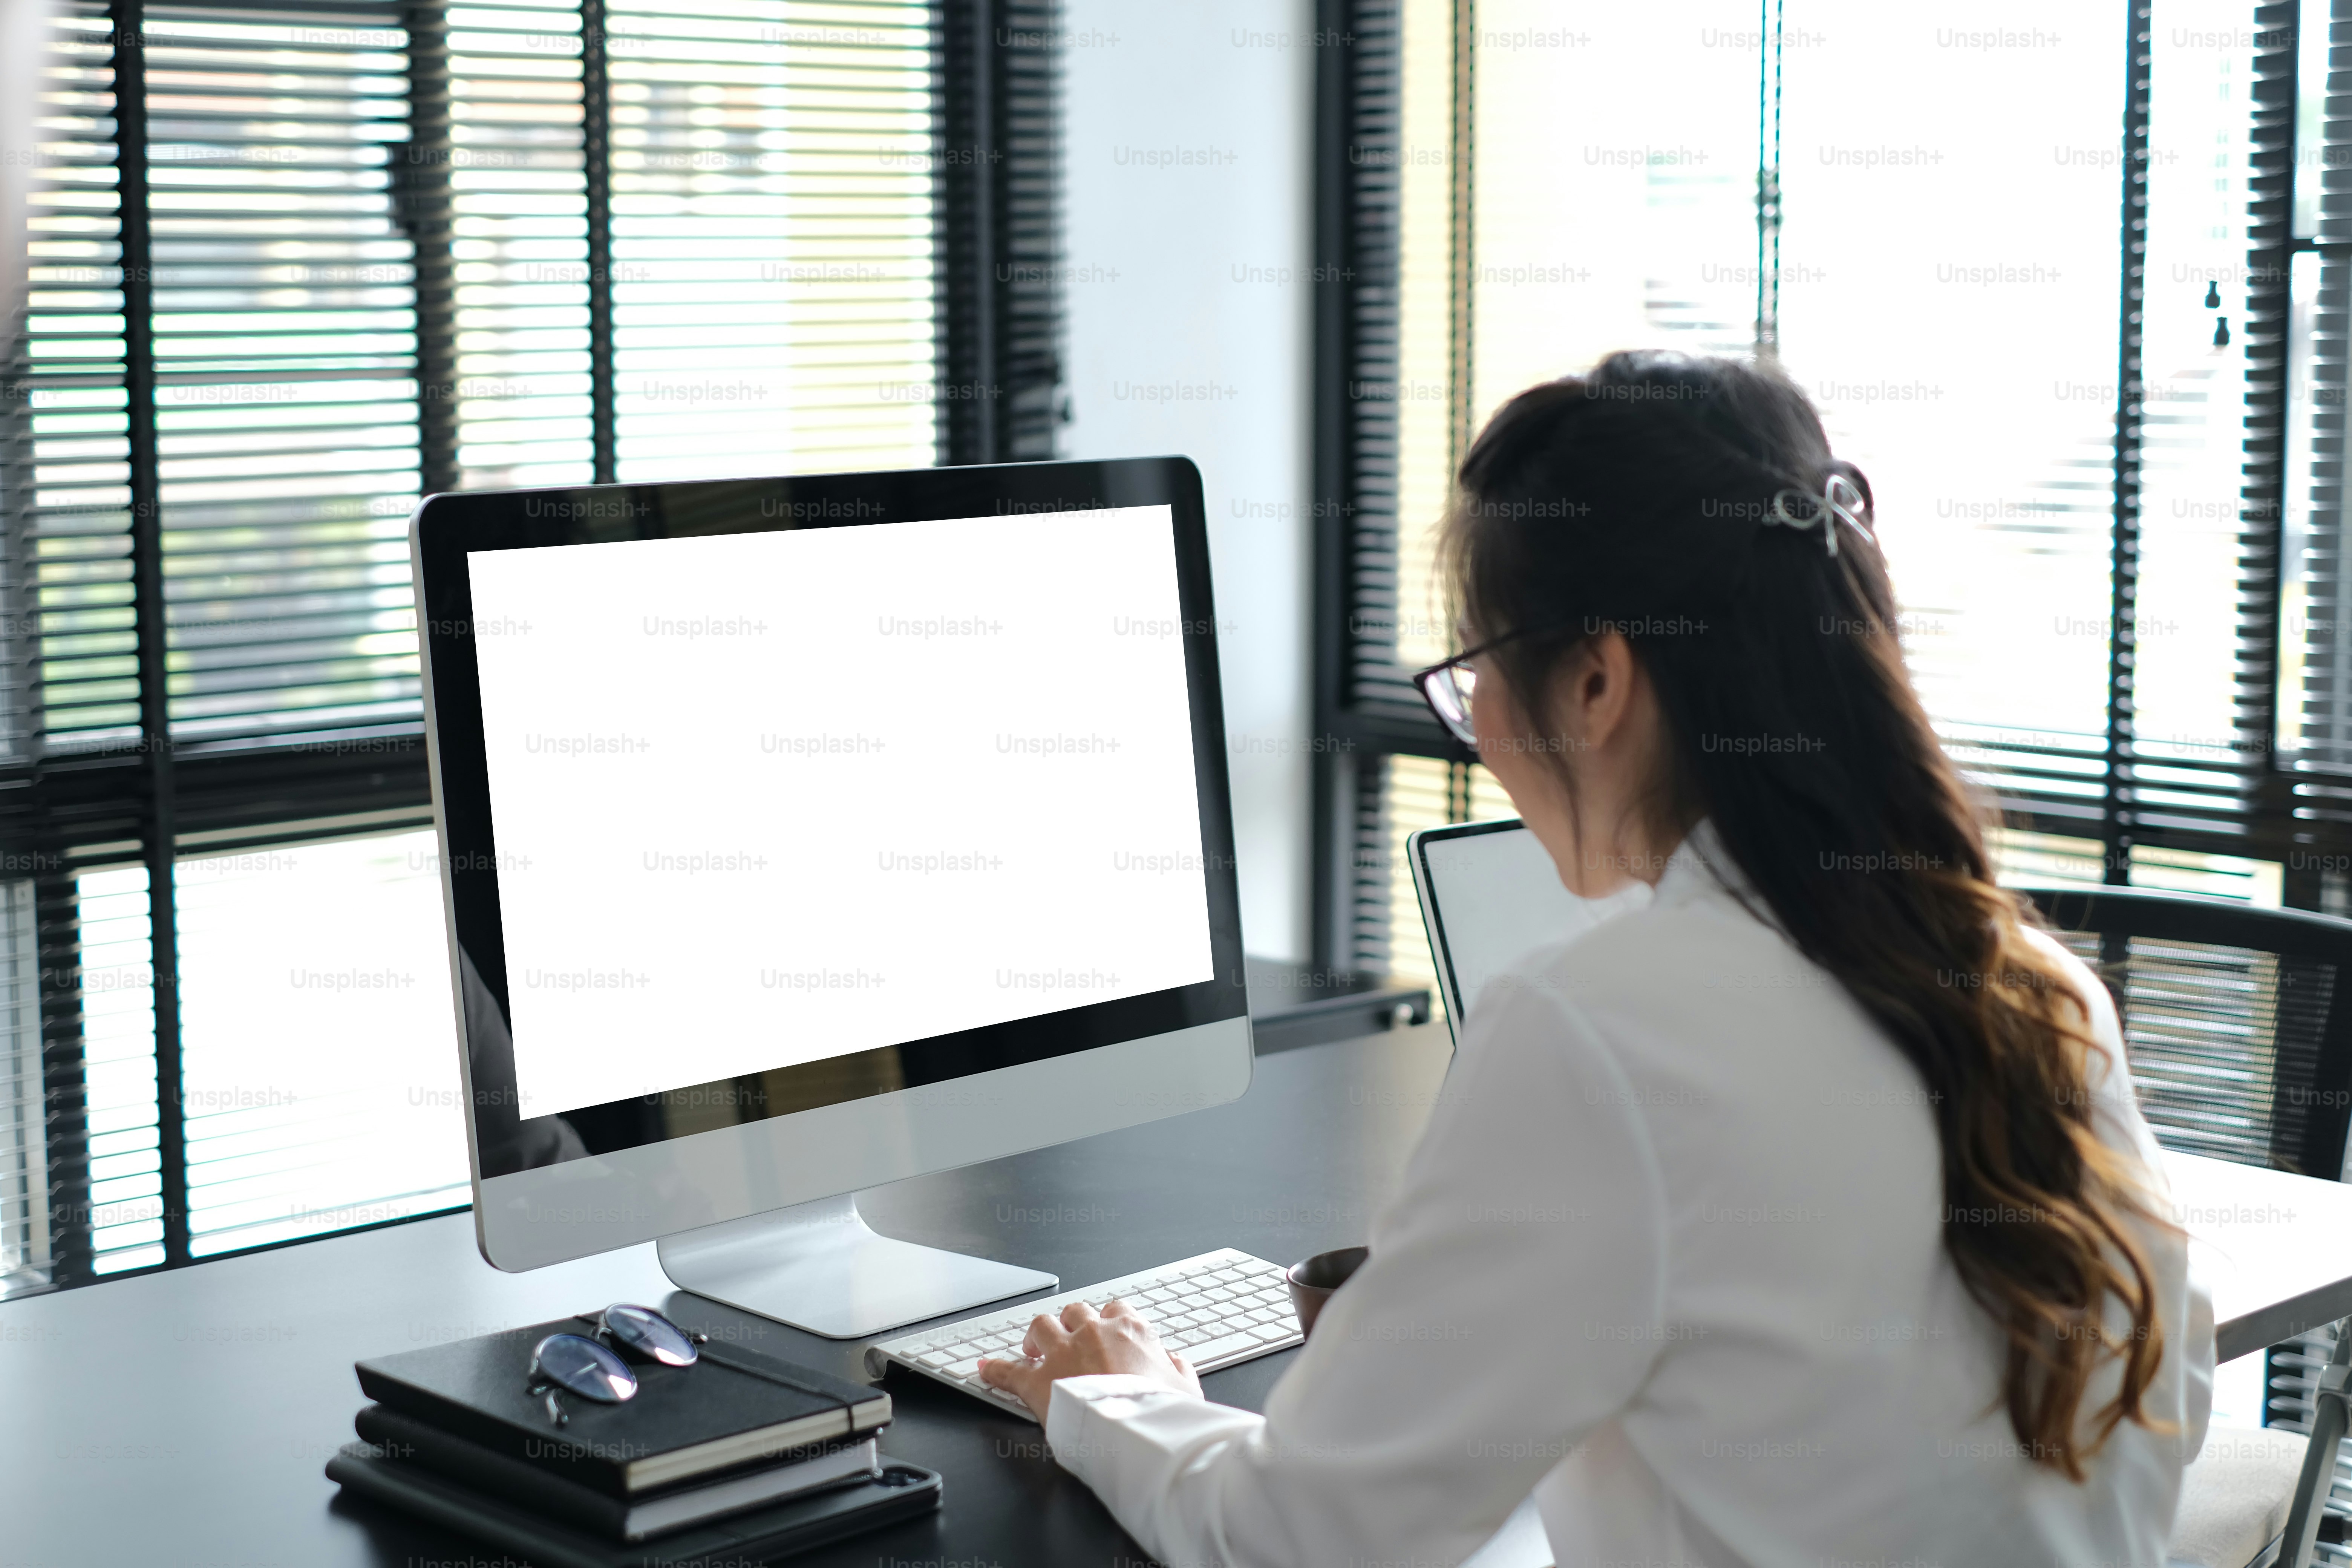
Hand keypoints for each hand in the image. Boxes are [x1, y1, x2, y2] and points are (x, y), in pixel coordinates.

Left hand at [977, 1298, 1202, 1423]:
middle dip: (1071, 1323)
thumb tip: (1172, 1360)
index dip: (1108, 1321)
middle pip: (1076, 1312)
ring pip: (1042, 1326)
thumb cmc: (1163, 1413)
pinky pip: (1008, 1370)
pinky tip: (985, 1369)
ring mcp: (1063, 1354)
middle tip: (1068, 1338)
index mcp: (1131, 1331)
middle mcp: (1093, 1333)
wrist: (1138, 1434)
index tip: (1106, 1330)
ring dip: (1037, 1335)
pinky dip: (995, 1369)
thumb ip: (1177, 1368)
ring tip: (1034, 1347)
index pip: (1116, 1310)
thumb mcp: (1186, 1388)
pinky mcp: (1038, 1382)